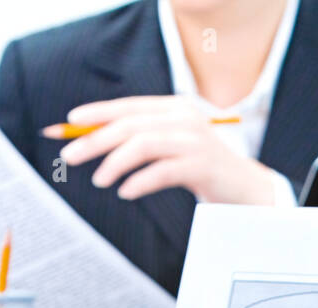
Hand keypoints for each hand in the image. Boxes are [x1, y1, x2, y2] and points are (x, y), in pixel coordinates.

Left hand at [52, 96, 280, 203]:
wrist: (247, 190)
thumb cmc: (204, 170)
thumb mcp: (172, 148)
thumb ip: (143, 139)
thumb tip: (95, 141)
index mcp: (175, 108)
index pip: (129, 106)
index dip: (97, 112)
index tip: (70, 122)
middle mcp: (184, 119)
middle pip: (130, 125)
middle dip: (95, 140)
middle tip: (70, 156)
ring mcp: (195, 141)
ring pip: (143, 145)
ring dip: (114, 163)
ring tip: (99, 180)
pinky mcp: (202, 166)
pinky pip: (161, 171)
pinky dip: (139, 182)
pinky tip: (126, 192)